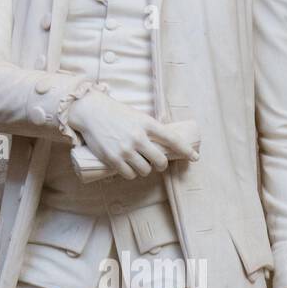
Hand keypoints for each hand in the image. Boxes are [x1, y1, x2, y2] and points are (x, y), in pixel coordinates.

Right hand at [69, 89, 198, 178]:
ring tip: (138, 163)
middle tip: (157, 163)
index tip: (195, 157)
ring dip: (144, 169)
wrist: (91, 112)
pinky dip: (131, 173)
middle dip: (160, 164)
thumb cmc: (116, 114)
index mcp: (147, 124)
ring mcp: (126, 149)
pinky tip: (128, 167)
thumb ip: (150, 128)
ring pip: (145, 170)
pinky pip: (130, 175)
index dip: (185, 150)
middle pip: (160, 161)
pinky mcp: (113, 159)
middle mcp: (138, 137)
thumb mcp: (137, 116)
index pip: (172, 139)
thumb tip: (165, 141)